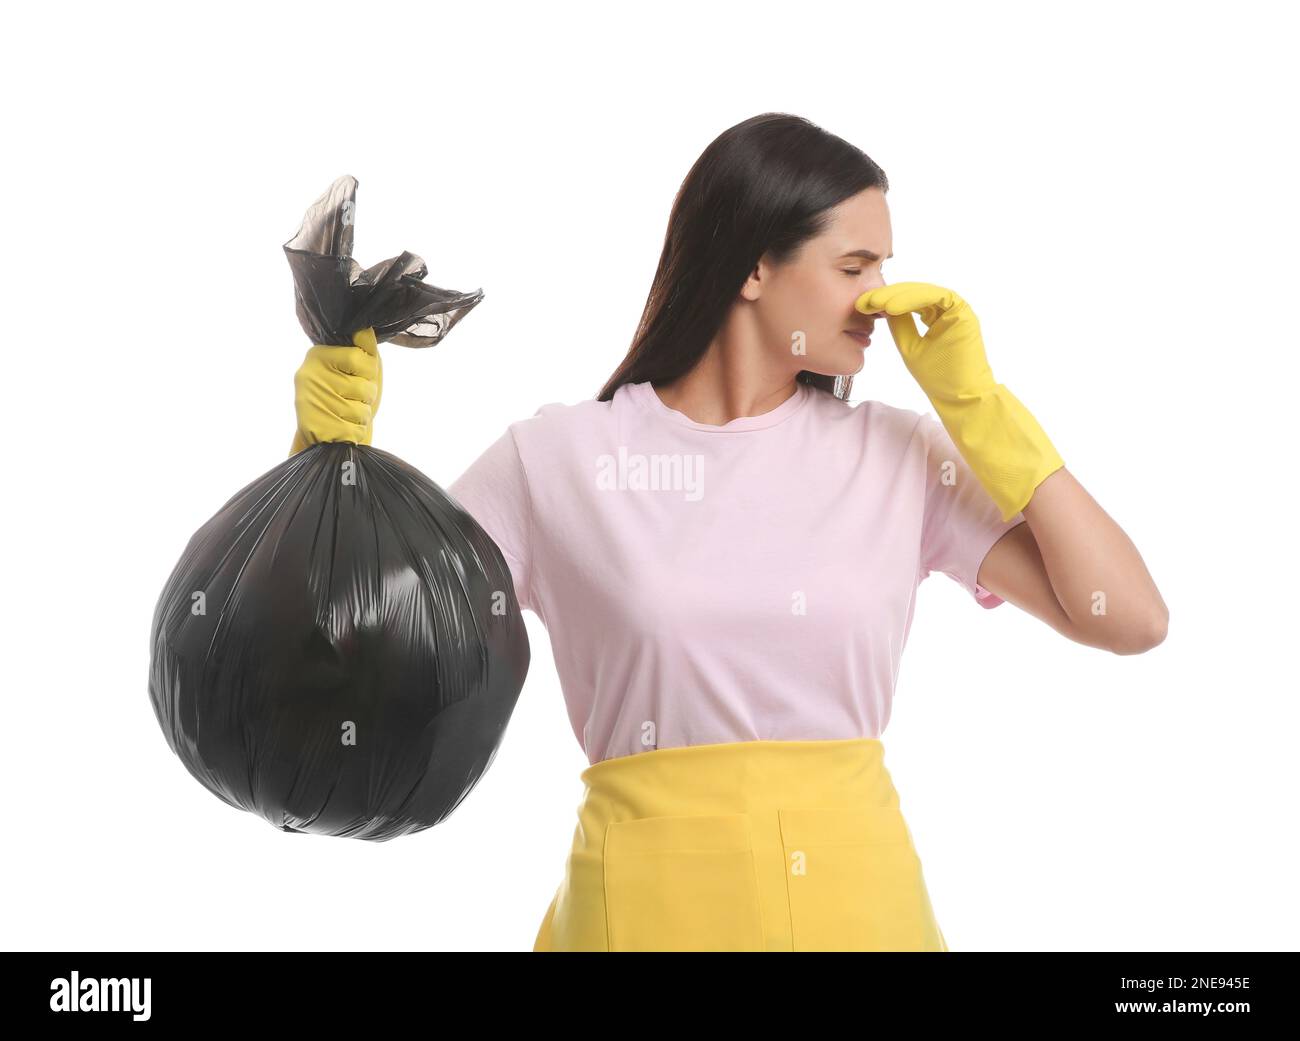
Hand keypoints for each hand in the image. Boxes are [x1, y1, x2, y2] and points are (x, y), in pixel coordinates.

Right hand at [290, 327, 382, 454]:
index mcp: (318, 355)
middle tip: (352, 398)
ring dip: (362, 415)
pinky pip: (356, 429)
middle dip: (368, 396)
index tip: (358, 375)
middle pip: (365, 386)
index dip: (369, 372)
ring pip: (361, 410)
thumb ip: (363, 348)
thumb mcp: (355, 366)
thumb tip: (366, 327)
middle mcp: (310, 376)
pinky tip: (343, 427)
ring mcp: (311, 402)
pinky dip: (356, 431)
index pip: (359, 358)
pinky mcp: (316, 427)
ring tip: (347, 413)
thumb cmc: (346, 395)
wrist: (325, 433)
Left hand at [855, 281, 1063, 520]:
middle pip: (912, 293)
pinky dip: (911, 300)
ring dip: (895, 296)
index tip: (859, 307)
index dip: (882, 302)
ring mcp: (956, 309)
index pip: (906, 301)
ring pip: (921, 292)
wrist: (962, 398)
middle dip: (885, 295)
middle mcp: (947, 309)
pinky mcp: (962, 312)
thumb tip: (881, 306)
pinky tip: (890, 308)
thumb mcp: (910, 347)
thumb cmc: (939, 379)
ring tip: (873, 303)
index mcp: (936, 316)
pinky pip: (934, 297)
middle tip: (862, 301)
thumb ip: (900, 325)